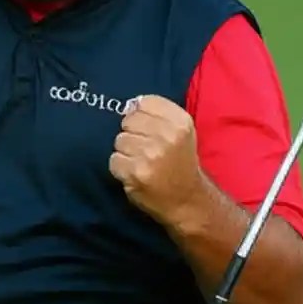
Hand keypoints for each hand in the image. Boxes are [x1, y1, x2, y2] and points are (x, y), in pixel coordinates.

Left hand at [108, 95, 206, 226]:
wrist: (188, 201)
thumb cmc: (181, 163)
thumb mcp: (181, 132)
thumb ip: (158, 115)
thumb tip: (130, 105)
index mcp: (180, 122)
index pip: (144, 102)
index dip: (142, 116)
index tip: (150, 131)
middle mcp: (167, 136)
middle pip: (128, 121)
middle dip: (133, 135)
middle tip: (146, 151)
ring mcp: (150, 155)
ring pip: (120, 141)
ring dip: (127, 153)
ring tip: (142, 163)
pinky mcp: (136, 173)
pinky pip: (114, 160)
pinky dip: (121, 168)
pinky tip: (135, 174)